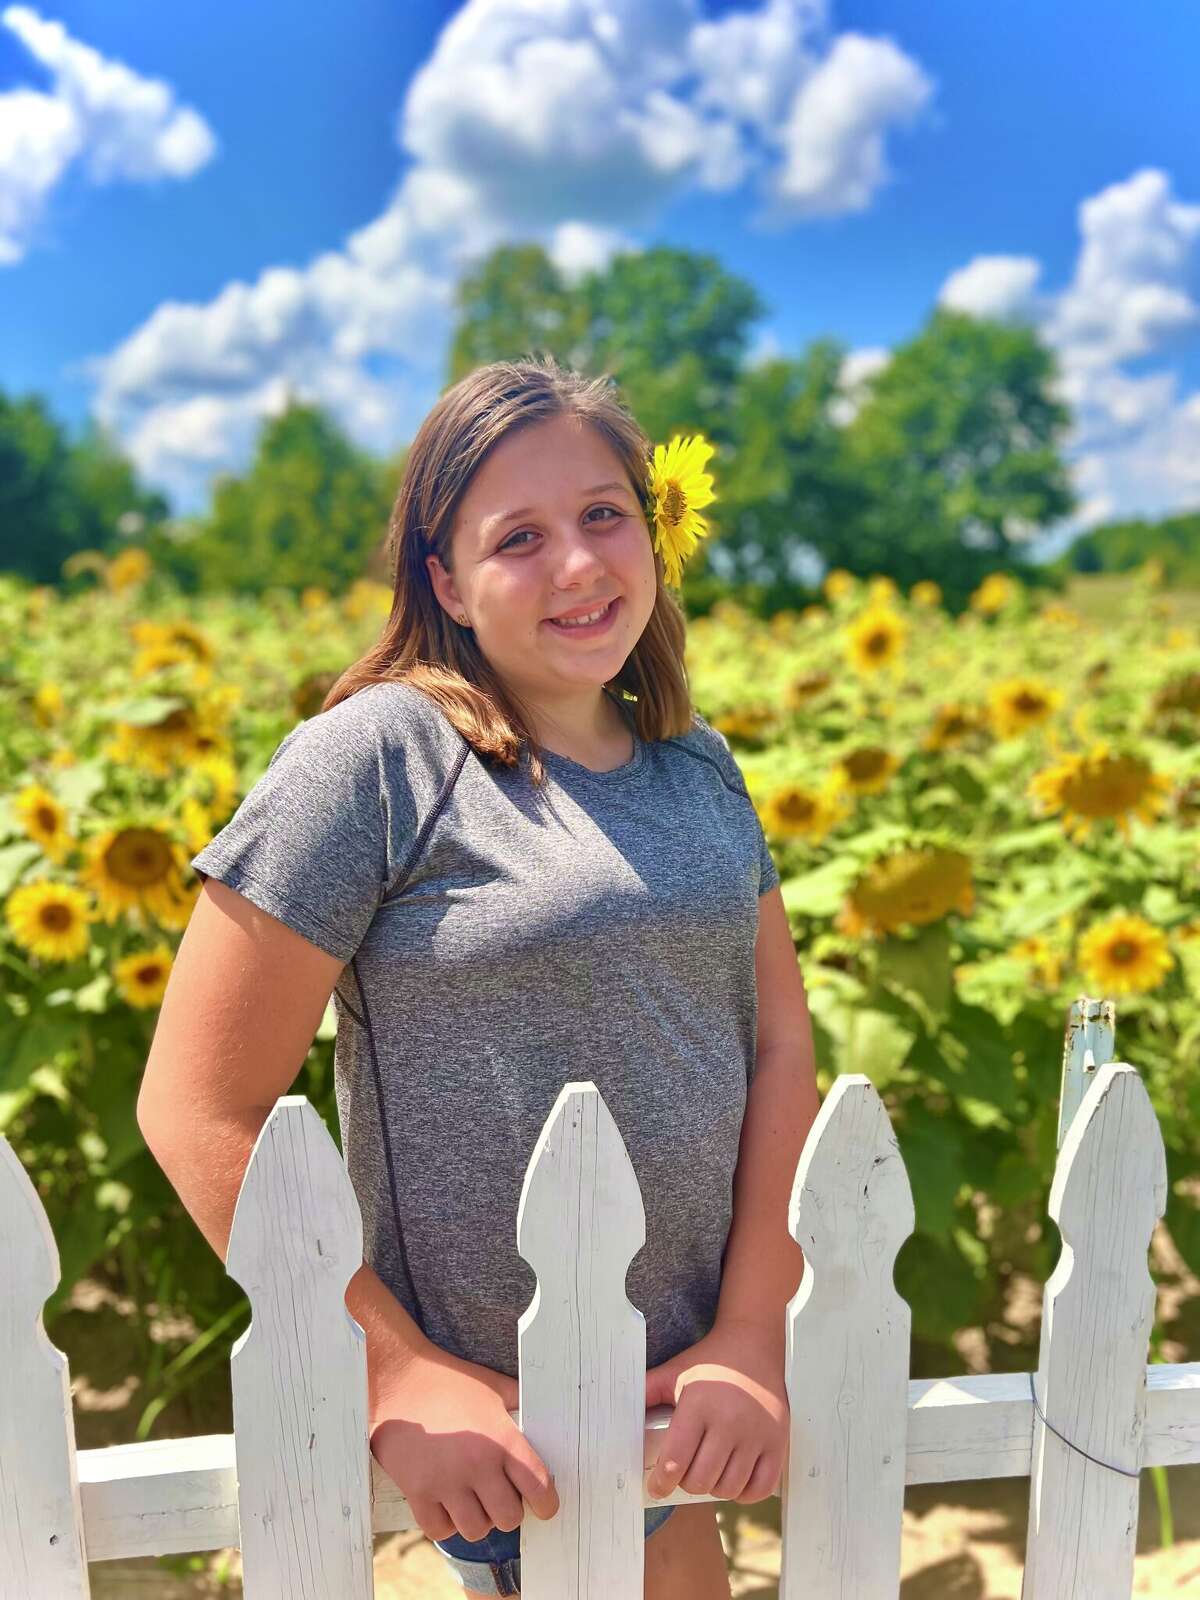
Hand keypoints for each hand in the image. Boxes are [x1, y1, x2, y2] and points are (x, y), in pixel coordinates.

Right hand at [370, 1343, 559, 1542]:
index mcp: (501, 1438)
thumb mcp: (493, 1387)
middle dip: (508, 1510)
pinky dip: (446, 1523)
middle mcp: (477, 1464)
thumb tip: (544, 1418)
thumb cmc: (448, 1380)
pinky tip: (446, 1503)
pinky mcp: (417, 1492)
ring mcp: (445, 1481)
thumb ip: (520, 1405)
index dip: (546, 1503)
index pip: (539, 1488)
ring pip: (476, 1530)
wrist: (398, 1379)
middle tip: (499, 1495)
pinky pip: (440, 1531)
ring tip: (473, 1500)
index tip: (543, 1505)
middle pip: (509, 1518)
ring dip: (478, 1519)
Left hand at [644, 1319, 787, 1504]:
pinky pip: (759, 1488)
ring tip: (709, 1470)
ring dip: (714, 1487)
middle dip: (686, 1482)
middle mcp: (730, 1421)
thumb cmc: (710, 1361)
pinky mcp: (778, 1442)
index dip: (661, 1482)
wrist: (754, 1344)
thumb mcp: (674, 1373)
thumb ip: (645, 1393)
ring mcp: (757, 1434)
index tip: (657, 1486)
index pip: (675, 1461)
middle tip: (685, 1471)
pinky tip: (734, 1476)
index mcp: (699, 1404)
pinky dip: (743, 1492)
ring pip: (728, 1488)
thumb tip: (616, 1414)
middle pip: (701, 1480)